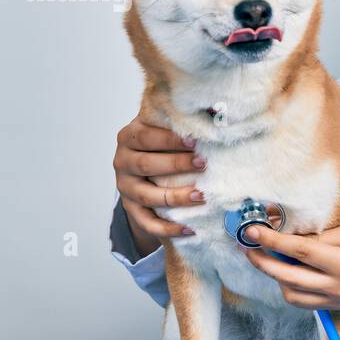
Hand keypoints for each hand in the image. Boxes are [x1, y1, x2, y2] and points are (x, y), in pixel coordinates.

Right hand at [113, 113, 206, 256]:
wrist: (140, 171)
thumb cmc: (160, 145)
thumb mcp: (162, 129)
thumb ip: (179, 121)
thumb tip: (216, 110)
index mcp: (129, 137)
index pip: (146, 137)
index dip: (170, 139)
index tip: (196, 140)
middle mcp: (122, 162)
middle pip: (146, 165)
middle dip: (177, 165)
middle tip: (204, 164)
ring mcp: (125, 187)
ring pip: (147, 196)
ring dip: (176, 197)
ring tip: (201, 196)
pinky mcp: (131, 209)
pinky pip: (147, 222)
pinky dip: (168, 228)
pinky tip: (189, 229)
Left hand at [240, 223, 339, 310]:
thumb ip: (328, 236)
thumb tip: (297, 240)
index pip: (298, 251)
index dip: (271, 240)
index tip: (252, 231)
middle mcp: (337, 287)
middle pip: (287, 278)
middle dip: (262, 262)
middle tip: (248, 247)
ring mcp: (337, 301)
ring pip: (291, 296)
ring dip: (275, 278)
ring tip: (270, 258)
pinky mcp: (338, 307)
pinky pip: (304, 302)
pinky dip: (290, 287)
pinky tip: (289, 272)